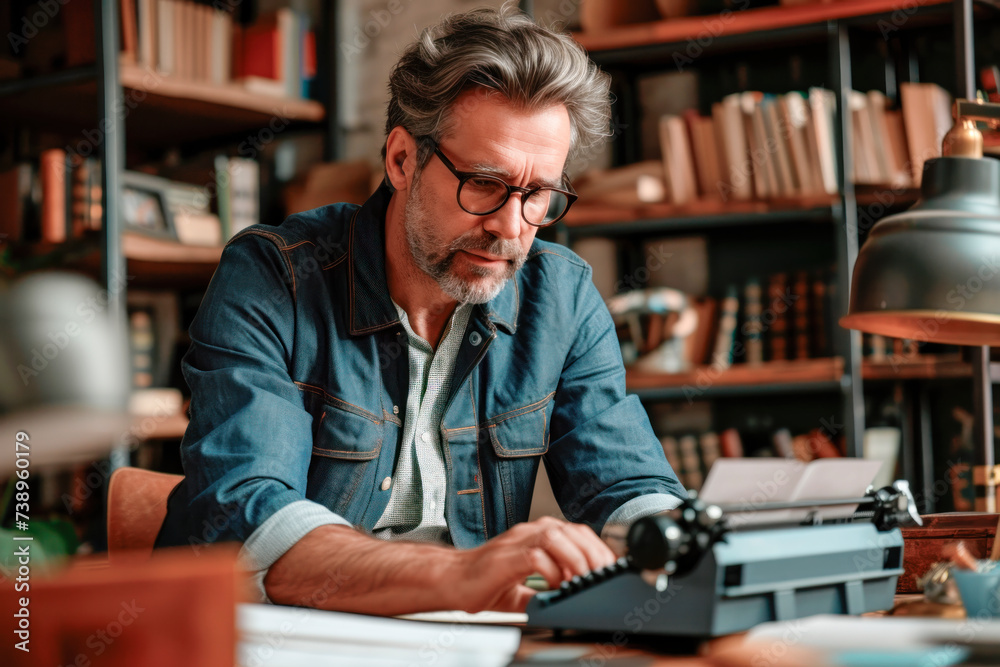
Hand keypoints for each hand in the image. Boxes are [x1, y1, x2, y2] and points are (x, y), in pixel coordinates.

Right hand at [451, 516, 616, 612]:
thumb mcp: (523, 589)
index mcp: (536, 535)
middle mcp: (529, 532)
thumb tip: (570, 604)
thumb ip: (546, 591)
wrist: (450, 580)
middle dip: (593, 555)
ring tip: (580, 580)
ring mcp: (516, 541)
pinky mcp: (505, 556)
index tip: (609, 570)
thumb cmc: (484, 581)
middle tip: (600, 578)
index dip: (597, 549)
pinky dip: (550, 571)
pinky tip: (553, 586)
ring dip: (575, 559)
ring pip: (556, 536)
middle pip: (572, 531)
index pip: (577, 532)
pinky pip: (535, 556)